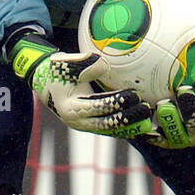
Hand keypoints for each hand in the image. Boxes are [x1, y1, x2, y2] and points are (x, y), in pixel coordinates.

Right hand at [10, 33, 151, 134]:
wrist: (46, 84)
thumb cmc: (58, 71)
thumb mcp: (67, 64)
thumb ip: (86, 64)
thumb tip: (105, 65)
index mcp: (71, 107)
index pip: (99, 107)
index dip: (117, 102)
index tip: (134, 95)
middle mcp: (78, 122)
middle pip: (107, 123)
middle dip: (129, 118)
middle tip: (146, 109)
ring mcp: (84, 126)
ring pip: (111, 130)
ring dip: (130, 125)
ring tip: (148, 118)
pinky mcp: (90, 126)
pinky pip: (110, 130)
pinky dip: (125, 128)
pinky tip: (141, 125)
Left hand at [136, 60, 194, 148]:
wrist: (184, 127)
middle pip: (194, 122)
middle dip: (189, 107)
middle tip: (182, 90)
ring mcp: (179, 138)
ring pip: (174, 130)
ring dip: (169, 118)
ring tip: (162, 104)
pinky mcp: (160, 141)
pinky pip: (153, 136)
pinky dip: (148, 127)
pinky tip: (145, 113)